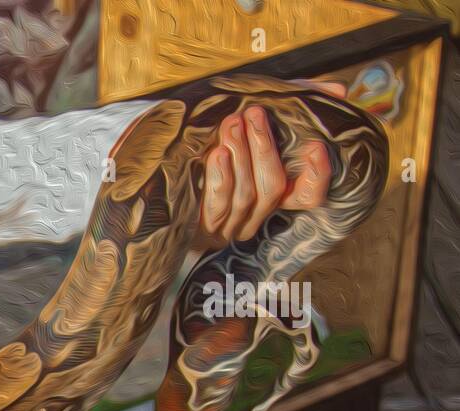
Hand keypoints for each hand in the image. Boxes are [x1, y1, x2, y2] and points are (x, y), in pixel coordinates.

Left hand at [198, 80, 346, 247]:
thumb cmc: (217, 140)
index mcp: (275, 194)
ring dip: (241, 156)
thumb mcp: (254, 120)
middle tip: (254, 114)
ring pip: (246, 195)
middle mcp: (256, 214)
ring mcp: (229, 224)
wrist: (161, 165)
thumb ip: (295, 103)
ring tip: (231, 124)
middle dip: (264, 148)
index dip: (317, 174)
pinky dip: (220, 177)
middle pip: (273, 186)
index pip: (310, 195)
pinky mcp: (202, 229)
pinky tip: (217, 153)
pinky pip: (218, 205)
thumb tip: (339, 90)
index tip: (315, 146)